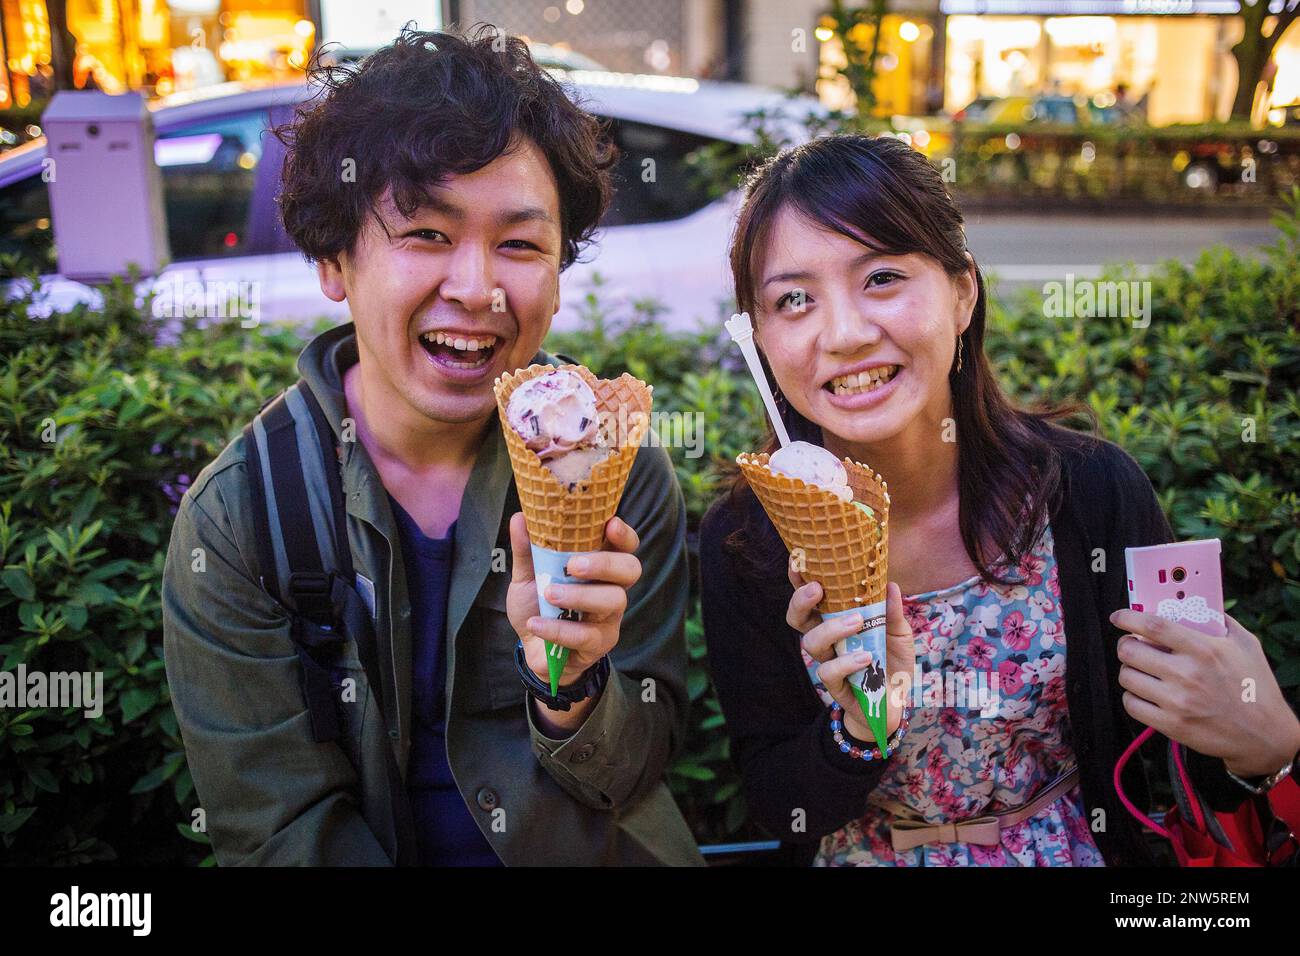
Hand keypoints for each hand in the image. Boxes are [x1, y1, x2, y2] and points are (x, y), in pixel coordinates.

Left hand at [507, 511, 641, 694]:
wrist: (531, 647)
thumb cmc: (538, 605)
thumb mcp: (527, 575)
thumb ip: (526, 549)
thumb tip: (521, 517)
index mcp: (599, 565)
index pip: (625, 545)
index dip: (624, 534)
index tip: (610, 524)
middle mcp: (612, 588)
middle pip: (630, 569)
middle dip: (604, 564)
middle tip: (573, 565)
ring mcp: (609, 617)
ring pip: (613, 601)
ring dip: (580, 596)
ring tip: (549, 595)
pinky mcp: (598, 644)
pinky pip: (586, 635)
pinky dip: (558, 629)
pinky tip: (536, 623)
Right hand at [787, 559, 914, 743]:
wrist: (895, 703)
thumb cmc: (891, 662)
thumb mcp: (899, 633)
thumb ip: (892, 611)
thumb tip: (889, 584)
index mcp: (835, 620)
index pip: (811, 597)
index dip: (799, 579)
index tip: (799, 559)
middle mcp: (826, 639)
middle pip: (797, 617)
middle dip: (801, 600)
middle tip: (817, 589)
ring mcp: (828, 661)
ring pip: (811, 642)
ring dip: (831, 629)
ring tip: (857, 622)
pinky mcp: (835, 686)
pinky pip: (829, 672)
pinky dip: (847, 662)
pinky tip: (865, 658)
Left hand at [1110, 608, 1299, 776]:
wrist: (1266, 734)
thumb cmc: (1255, 687)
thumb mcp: (1245, 644)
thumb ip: (1219, 622)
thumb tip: (1192, 606)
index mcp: (1203, 649)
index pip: (1152, 626)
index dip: (1127, 618)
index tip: (1118, 617)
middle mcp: (1187, 674)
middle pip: (1129, 651)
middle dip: (1126, 646)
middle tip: (1133, 647)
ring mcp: (1177, 702)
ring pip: (1127, 677)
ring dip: (1130, 671)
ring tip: (1143, 671)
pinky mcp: (1172, 725)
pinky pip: (1131, 704)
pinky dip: (1133, 697)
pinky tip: (1146, 693)